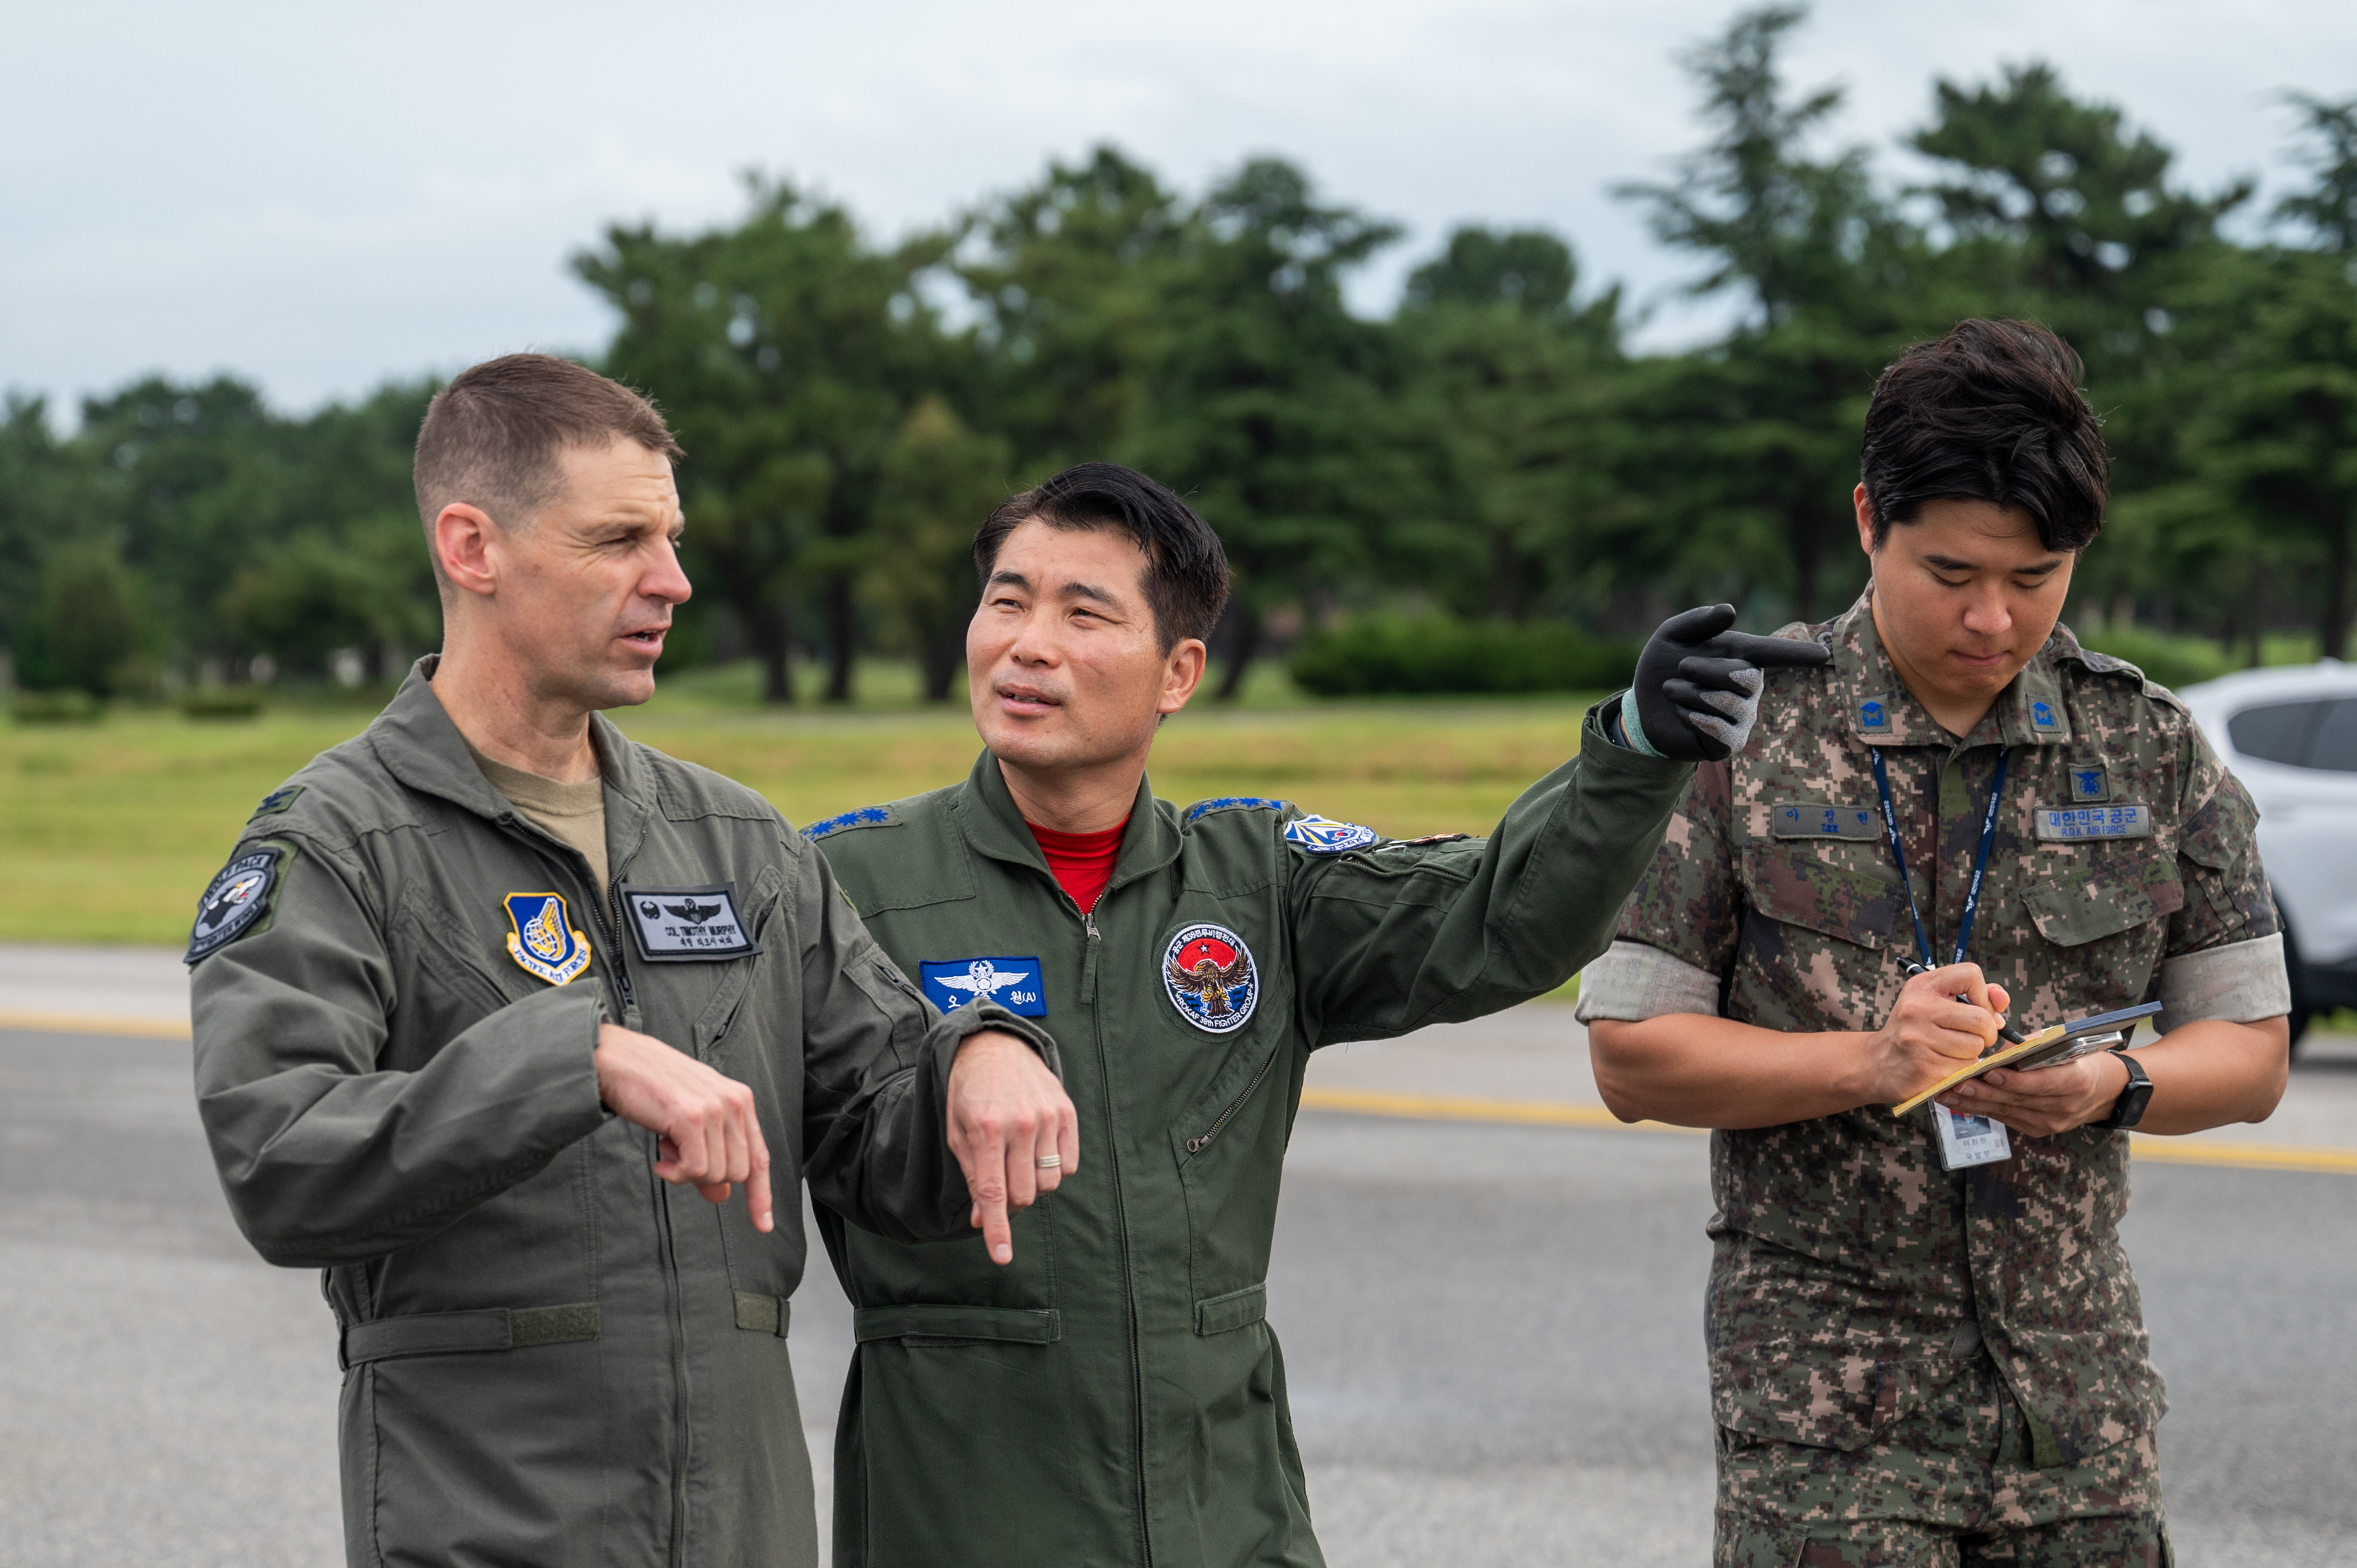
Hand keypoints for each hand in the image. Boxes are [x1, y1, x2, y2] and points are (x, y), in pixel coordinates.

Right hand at [593, 1023, 773, 1232]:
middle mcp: (734, 1102)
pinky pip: (696, 1170)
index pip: (759, 1157)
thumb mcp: (691, 1122)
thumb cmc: (653, 1089)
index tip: (763, 1225)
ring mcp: (715, 1109)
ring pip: (717, 1174)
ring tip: (667, 1148)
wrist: (619, 1060)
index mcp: (740, 1101)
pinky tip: (661, 1158)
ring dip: (687, 1174)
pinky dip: (676, 1174)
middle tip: (678, 1158)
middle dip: (707, 1178)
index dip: (761, 1195)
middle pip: (738, 1173)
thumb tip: (722, 1197)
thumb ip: (711, 1156)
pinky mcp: (692, 1118)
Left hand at [946, 1029, 1079, 1264]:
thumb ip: (972, 1178)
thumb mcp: (958, 1134)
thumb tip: (983, 1221)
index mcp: (985, 1130)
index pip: (993, 1192)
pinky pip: (1069, 1165)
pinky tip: (1038, 1151)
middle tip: (1001, 1184)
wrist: (995, 1047)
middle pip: (1025, 1194)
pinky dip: (1055, 1170)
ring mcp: (1047, 1117)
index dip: (998, 1229)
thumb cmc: (969, 1095)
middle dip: (1012, 1202)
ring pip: (1049, 1183)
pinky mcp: (1067, 1112)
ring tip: (1018, 1161)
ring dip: (1033, 1185)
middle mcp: (1020, 1124)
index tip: (1002, 1257)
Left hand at [1628, 604, 1831, 761]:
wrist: (1643, 703)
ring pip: (1729, 704)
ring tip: (1673, 689)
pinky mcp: (1729, 743)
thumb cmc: (1664, 664)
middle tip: (1682, 666)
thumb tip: (1731, 611)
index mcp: (1742, 656)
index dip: (1799, 654)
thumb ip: (1699, 620)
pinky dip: (1695, 718)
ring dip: (1692, 694)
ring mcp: (1743, 716)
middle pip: (1747, 677)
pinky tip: (1682, 712)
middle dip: (1709, 670)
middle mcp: (1750, 687)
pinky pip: (1721, 731)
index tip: (1823, 654)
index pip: (1777, 654)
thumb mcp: (1673, 635)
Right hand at [1860, 964, 2011, 1105]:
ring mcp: (1918, 1038)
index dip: (1984, 995)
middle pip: (1981, 1019)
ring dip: (1971, 1054)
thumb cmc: (1914, 1030)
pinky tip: (1942, 1066)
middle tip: (1970, 1038)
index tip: (1976, 1009)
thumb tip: (2001, 1002)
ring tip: (1950, 1052)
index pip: (1971, 975)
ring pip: (1976, 1047)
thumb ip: (1975, 996)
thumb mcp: (1936, 1003)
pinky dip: (1960, 1070)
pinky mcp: (1924, 1066)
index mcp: (1922, 986)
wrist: (1877, 1063)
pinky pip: (1964, 1068)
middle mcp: (1917, 1008)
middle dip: (1985, 1033)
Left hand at [1939, 1049, 2129, 1136]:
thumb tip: (1996, 1054)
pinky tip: (1959, 1102)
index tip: (1989, 1072)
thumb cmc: (2080, 1059)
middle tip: (1954, 1083)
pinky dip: (1981, 1109)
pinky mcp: (2037, 1130)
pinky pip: (2004, 1118)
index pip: (2040, 1083)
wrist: (2104, 1091)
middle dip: (1982, 1091)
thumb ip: (2032, 1050)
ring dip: (1973, 1103)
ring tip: (1947, 1093)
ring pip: (2005, 1111)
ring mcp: (2050, 1123)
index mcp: (2075, 1082)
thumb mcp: (2065, 1047)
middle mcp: (2063, 1107)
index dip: (2013, 1080)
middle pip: (2016, 1100)